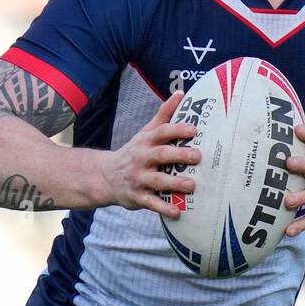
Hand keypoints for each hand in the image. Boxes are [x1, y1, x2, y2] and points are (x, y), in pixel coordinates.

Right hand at [99, 90, 201, 218]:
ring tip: (192, 185)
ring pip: (158, 181)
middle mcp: (142, 159)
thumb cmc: (135, 152)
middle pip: (161, 155)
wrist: (106, 176)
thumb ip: (164, 114)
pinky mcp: (138, 197)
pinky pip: (152, 203)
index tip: (194, 130)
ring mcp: (139, 179)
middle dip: (179, 155)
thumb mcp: (146, 132)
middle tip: (198, 156)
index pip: (162, 132)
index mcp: (146, 142)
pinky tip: (178, 212)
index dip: (177, 130)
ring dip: (175, 183)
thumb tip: (182, 92)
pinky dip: (164, 208)